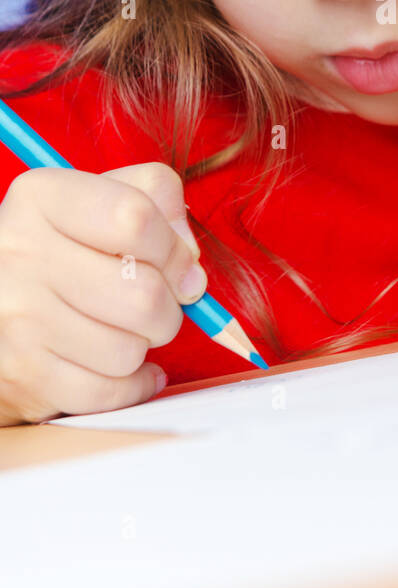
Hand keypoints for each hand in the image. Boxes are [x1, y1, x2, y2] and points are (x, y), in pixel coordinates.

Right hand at [0, 162, 206, 424]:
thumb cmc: (64, 248)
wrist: (1, 303)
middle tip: (155, 304)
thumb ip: (154, 196)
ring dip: (143, 345)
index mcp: (41, 197)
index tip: (181, 264)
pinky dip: (130, 384)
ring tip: (124, 329)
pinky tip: (119, 366)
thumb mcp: (99, 199)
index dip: (175, 248)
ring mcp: (16, 318)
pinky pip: (109, 391)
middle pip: (143, 294)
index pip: (135, 218)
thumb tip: (189, 256)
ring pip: (130, 350)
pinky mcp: (22, 375)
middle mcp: (19, 253)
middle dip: (169, 307)